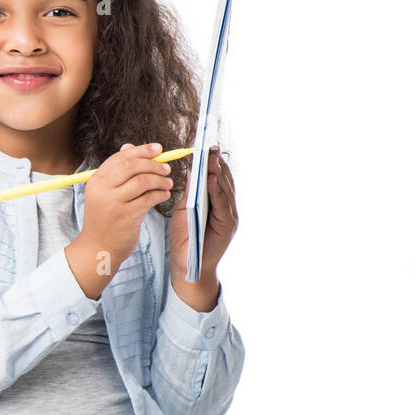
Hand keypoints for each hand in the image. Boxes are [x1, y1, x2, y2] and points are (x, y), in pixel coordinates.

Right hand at [73, 142, 174, 275]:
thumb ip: (117, 171)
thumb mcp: (105, 193)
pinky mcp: (126, 216)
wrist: (98, 248)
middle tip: (166, 168)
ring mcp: (113, 202)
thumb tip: (128, 146)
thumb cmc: (105, 219)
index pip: (120, 157)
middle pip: (131, 166)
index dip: (141, 150)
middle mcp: (102, 189)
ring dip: (160, 180)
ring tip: (168, 184)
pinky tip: (164, 195)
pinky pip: (149, 198)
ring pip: (142, 180)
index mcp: (96, 180)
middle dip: (153, 164)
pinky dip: (160, 194)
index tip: (158, 149)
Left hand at [167, 145, 237, 279]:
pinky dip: (218, 191)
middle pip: (224, 182)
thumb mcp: (184, 212)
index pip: (217, 180)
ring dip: (219, 174)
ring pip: (226, 191)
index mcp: (216, 204)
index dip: (213, 164)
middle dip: (217, 164)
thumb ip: (190, 194)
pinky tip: (211, 180)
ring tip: (211, 159)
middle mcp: (226, 209)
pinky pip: (223, 205)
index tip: (207, 148)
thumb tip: (192, 172)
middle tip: (210, 148)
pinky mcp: (228, 226)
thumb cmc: (184, 240)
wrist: (186, 266)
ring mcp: (229, 217)